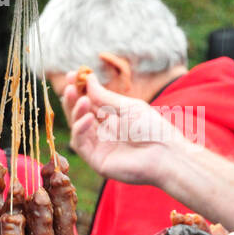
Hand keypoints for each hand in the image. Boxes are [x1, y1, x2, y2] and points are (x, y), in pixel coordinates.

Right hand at [61, 69, 189, 187]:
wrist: (164, 154)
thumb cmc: (152, 129)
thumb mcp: (128, 107)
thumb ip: (105, 97)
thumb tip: (89, 79)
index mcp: (112, 117)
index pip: (90, 101)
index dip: (80, 89)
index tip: (72, 75)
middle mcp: (103, 130)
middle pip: (80, 114)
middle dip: (73, 100)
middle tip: (69, 86)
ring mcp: (98, 145)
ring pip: (77, 127)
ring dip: (75, 112)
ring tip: (81, 100)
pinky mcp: (94, 159)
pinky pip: (80, 143)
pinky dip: (80, 129)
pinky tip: (88, 118)